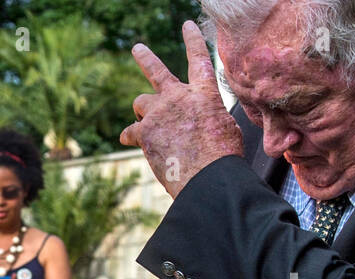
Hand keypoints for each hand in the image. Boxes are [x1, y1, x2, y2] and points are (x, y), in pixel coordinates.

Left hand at [119, 21, 242, 198]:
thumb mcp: (226, 128)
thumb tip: (200, 124)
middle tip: (136, 48)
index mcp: (204, 94)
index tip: (186, 25)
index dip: (192, 40)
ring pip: (141, 102)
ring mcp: (159, 113)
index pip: (198, 59)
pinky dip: (130, 135)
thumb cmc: (222, 157)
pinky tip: (128, 140)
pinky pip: (130, 130)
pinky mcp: (144, 132)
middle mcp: (179, 97)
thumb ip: (209, 117)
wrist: (206, 176)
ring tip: (146, 122)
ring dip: (142, 111)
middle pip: (157, 71)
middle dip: (145, 58)